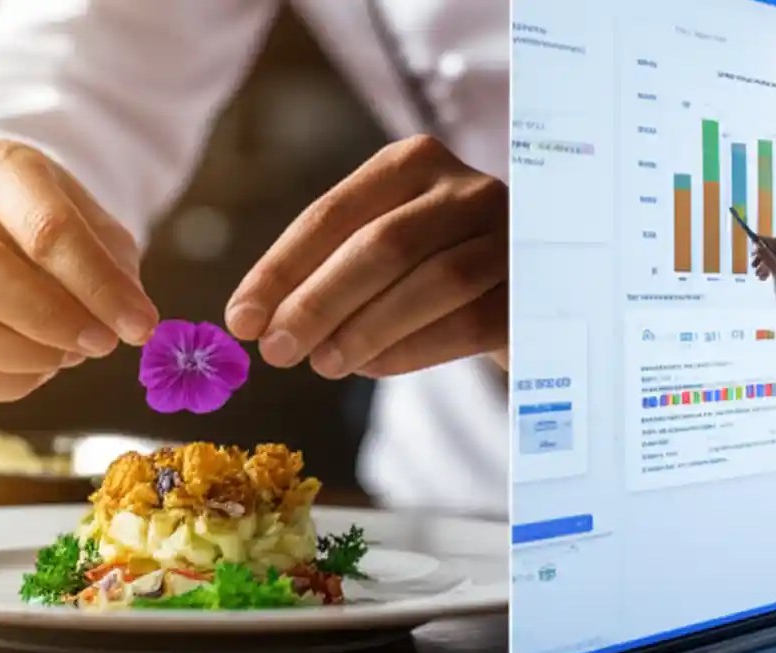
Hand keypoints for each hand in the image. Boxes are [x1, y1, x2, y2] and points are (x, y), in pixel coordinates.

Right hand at [0, 139, 157, 402]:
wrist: (18, 231)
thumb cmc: (71, 231)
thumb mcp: (107, 234)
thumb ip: (118, 274)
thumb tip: (131, 325)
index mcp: (2, 170)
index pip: (45, 227)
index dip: (97, 286)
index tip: (140, 326)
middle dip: (51, 320)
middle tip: (103, 342)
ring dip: (25, 355)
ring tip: (70, 349)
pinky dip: (10, 381)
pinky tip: (41, 361)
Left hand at [225, 134, 507, 378]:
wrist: (533, 285)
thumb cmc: (436, 267)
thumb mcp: (383, 246)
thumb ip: (327, 268)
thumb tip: (256, 319)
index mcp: (413, 162)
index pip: (333, 213)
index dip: (281, 268)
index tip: (240, 319)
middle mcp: (466, 188)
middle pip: (382, 245)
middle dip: (319, 301)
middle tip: (276, 349)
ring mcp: (509, 235)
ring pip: (431, 283)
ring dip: (366, 329)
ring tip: (323, 364)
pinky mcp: (535, 288)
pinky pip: (468, 323)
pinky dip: (412, 350)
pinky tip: (371, 368)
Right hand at [751, 237, 775, 327]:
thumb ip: (770, 261)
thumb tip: (759, 246)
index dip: (764, 242)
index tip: (751, 246)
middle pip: (773, 250)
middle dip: (761, 254)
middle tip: (752, 264)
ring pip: (771, 260)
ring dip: (762, 264)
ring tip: (757, 275)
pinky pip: (772, 269)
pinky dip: (765, 271)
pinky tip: (761, 279)